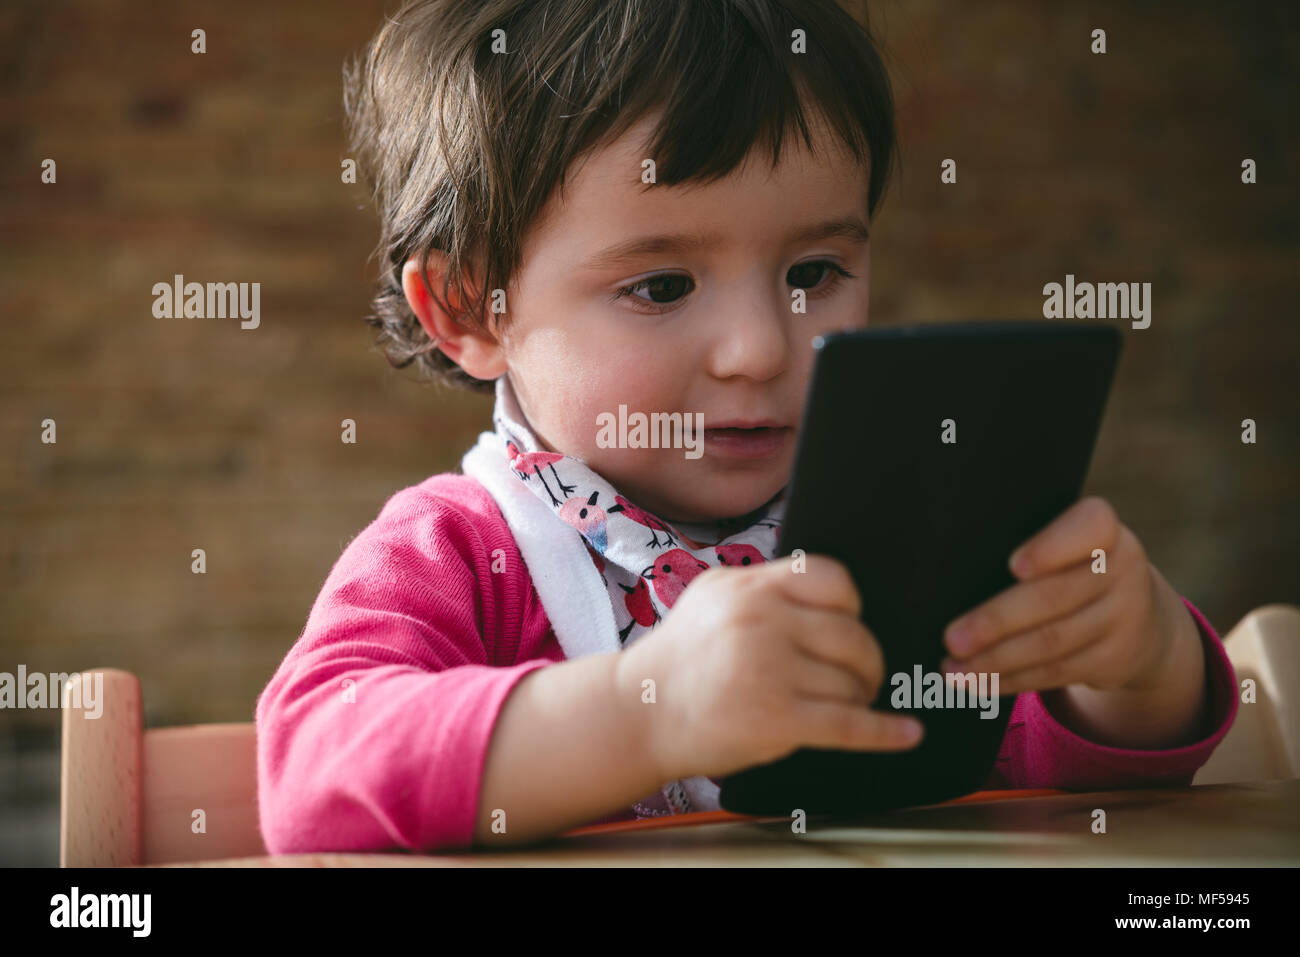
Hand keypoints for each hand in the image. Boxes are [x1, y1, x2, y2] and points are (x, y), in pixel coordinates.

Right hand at [615, 554, 924, 782]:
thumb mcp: (711, 598)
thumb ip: (763, 588)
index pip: (832, 579)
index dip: (852, 607)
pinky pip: (848, 724)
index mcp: (750, 588)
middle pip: (853, 634)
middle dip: (866, 662)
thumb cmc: (680, 659)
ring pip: (851, 681)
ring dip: (862, 698)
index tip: (848, 625)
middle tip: (859, 678)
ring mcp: (768, 669)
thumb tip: (828, 592)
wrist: (638, 712)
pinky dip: (885, 732)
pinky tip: (907, 733)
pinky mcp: (775, 718)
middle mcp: (760, 621)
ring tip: (850, 704)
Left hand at [938, 496, 1199, 696]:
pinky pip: (1055, 672)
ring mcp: (1122, 618)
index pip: (1090, 527)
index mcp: (1104, 530)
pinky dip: (1011, 680)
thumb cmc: (1071, 566)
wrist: (1140, 617)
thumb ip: (1025, 540)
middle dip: (997, 621)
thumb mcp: (1068, 544)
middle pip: (1055, 596)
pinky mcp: (1114, 660)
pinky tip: (979, 683)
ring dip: (996, 661)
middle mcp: (1121, 570)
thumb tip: (947, 567)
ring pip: (1052, 643)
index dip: (1051, 548)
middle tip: (951, 639)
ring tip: (953, 669)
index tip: (1013, 566)